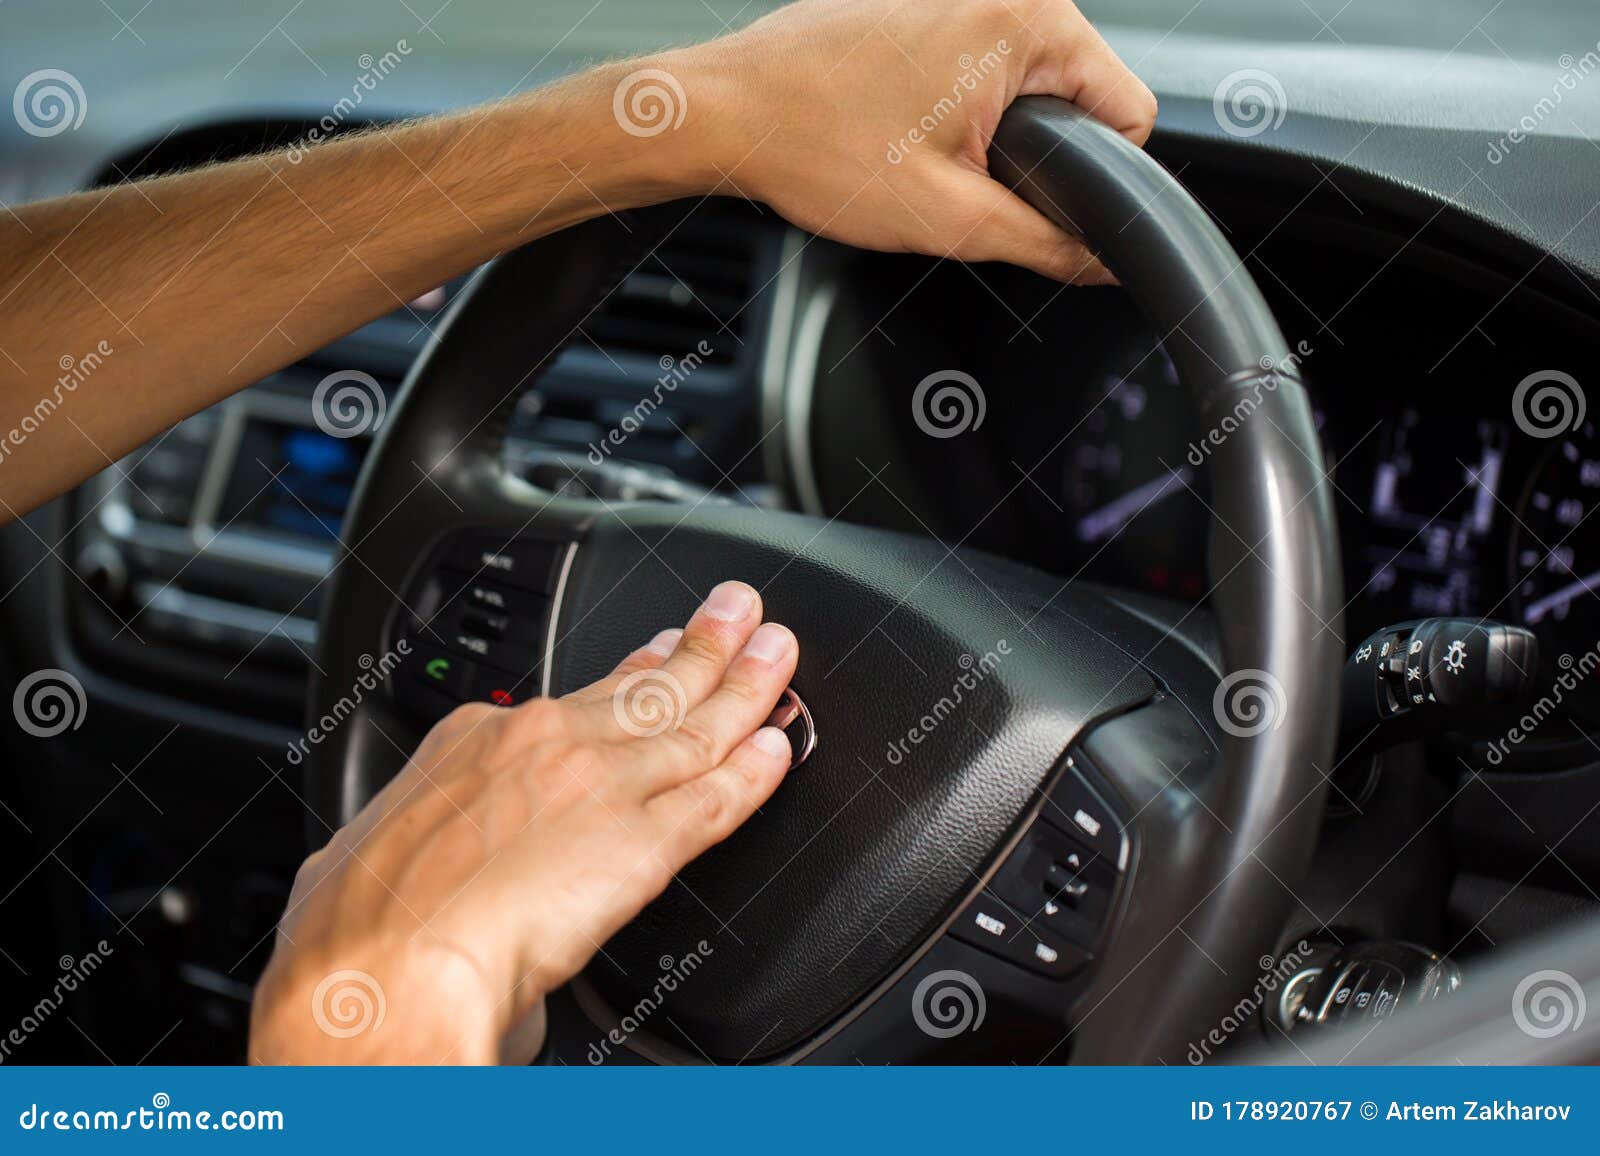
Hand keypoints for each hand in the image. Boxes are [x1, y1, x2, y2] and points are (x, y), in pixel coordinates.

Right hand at [249, 581, 797, 1064]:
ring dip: (746, 686)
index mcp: (475, 743)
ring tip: (776, 652)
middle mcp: (546, 747)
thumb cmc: (352, 928)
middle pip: (647, 690)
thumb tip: (375, 880)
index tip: (655, 655)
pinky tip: (778, 750)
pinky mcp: (643, 845)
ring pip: (695, 726)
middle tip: (739, 613)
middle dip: (702, 646)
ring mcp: (601, 788)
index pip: (571, 699)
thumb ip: (397, 856)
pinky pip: (717, 799)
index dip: (629, 673)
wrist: (380, 968)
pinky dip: (754, 774)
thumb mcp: (355, 863)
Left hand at [677, 0, 1156, 282]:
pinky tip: (900, 126)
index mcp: (1029, 21)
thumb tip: (1104, 261)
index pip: (1129, 113)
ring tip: (918, 150)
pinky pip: (983, 63)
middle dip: (1034, 154)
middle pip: (1080, 96)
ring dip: (991, 131)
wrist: (726, 113)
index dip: (1093, 179)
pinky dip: (958, 104)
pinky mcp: (929, 1)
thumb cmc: (815, 145)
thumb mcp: (950, 219)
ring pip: (1029, 84)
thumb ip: (1046, 243)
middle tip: (956, 178)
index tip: (1033, 200)